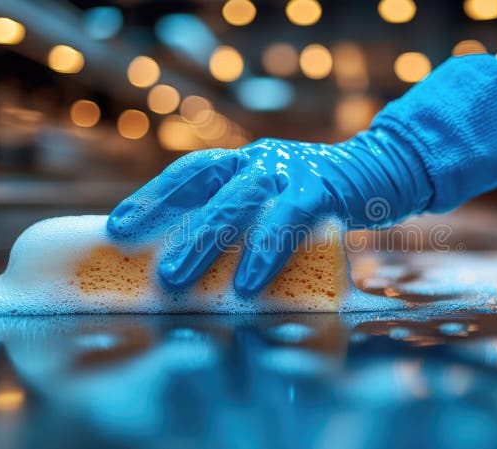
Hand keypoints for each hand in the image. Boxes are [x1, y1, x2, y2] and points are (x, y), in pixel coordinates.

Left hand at [107, 131, 432, 294]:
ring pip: (239, 202)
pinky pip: (288, 219)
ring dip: (205, 241)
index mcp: (243, 162)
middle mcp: (259, 160)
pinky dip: (265, 250)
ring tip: (179, 279)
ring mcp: (290, 171)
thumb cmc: (317, 200)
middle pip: (207, 188)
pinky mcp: (321, 188)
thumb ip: (246, 225)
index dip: (152, 197)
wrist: (380, 170)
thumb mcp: (275, 203)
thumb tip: (199, 270)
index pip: (189, 173)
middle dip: (172, 227)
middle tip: (147, 267)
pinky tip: (248, 281)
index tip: (117, 227)